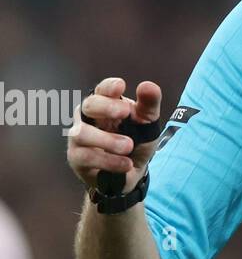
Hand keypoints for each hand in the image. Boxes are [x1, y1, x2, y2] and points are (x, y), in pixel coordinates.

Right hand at [67, 77, 162, 194]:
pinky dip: (108, 161)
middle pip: (88, 106)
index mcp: (104, 104)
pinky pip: (86, 157)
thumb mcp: (147, 123)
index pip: (102, 90)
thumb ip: (149, 105)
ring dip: (107, 140)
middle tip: (125, 112)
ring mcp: (79, 138)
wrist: (131, 172)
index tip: (121, 86)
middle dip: (105, 107)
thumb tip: (148, 86)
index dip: (109, 87)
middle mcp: (87, 117)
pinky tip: (126, 164)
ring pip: (82, 133)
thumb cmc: (136, 140)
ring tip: (128, 146)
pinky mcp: (76, 159)